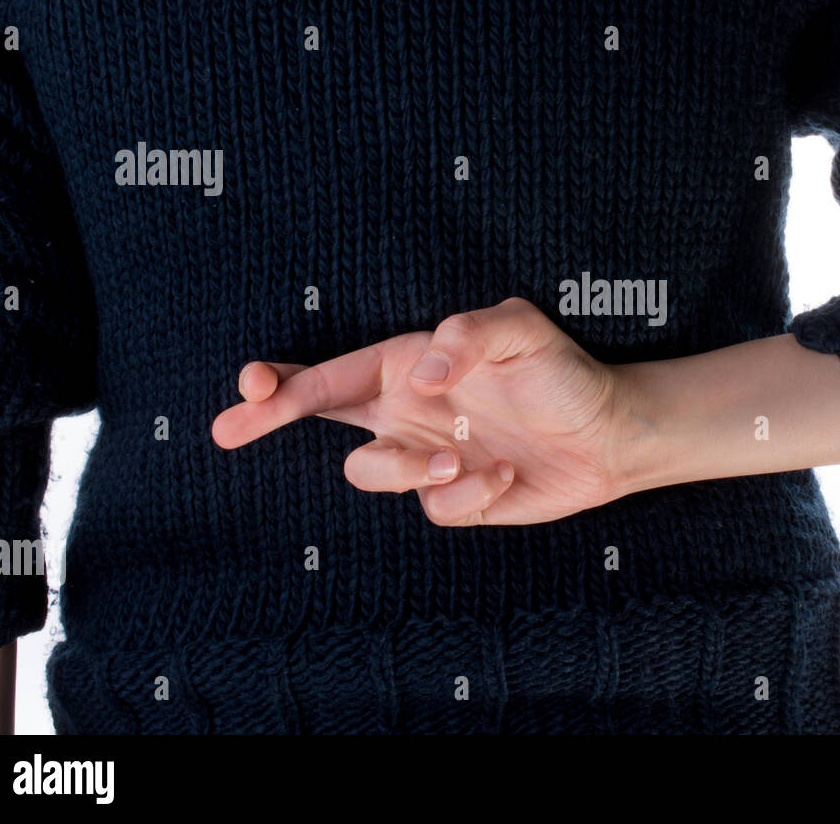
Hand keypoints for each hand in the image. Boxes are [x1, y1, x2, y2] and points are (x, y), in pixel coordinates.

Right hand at [211, 297, 632, 525]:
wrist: (609, 434)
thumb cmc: (562, 373)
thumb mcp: (522, 331)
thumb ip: (468, 334)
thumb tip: (421, 374)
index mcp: (410, 366)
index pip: (333, 372)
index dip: (284, 381)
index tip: (250, 386)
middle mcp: (407, 410)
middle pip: (318, 415)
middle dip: (270, 420)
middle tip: (231, 429)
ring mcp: (426, 456)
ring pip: (373, 473)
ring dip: (406, 470)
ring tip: (459, 461)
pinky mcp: (454, 498)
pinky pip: (433, 508)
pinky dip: (467, 495)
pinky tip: (504, 475)